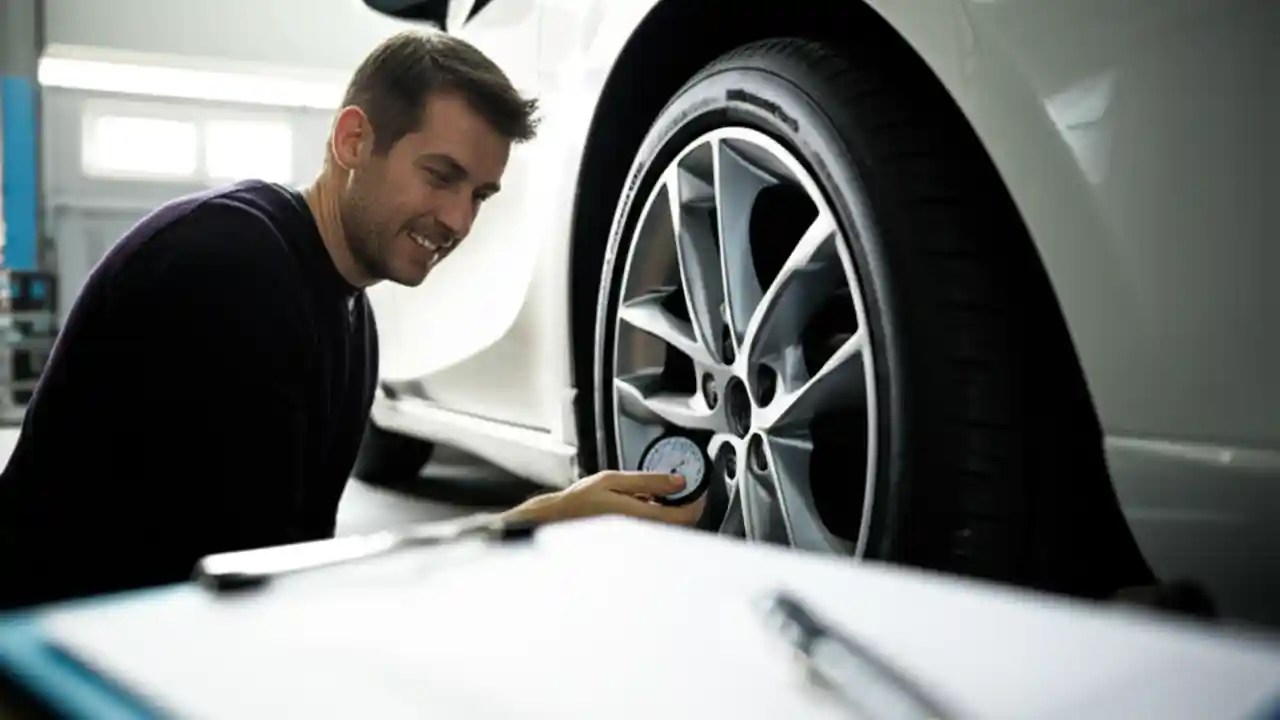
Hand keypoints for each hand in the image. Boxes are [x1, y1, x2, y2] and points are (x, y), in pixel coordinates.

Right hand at [500, 470, 705, 526]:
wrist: (555, 522)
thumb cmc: (578, 503)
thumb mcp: (614, 480)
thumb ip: (649, 481)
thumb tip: (678, 481)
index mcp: (640, 519)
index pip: (686, 516)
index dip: (697, 500)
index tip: (697, 487)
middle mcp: (643, 536)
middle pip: (682, 525)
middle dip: (685, 504)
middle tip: (679, 487)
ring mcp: (639, 543)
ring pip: (669, 529)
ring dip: (671, 511)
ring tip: (657, 495)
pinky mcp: (632, 546)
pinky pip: (656, 532)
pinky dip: (658, 518)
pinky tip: (644, 507)